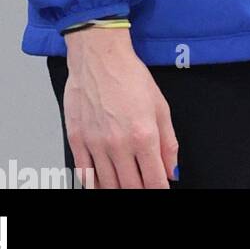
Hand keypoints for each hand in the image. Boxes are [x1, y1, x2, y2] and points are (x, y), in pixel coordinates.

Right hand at [62, 27, 177, 187]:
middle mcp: (118, 144)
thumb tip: (172, 170)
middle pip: (130, 187)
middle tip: (145, 185)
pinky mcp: (77, 141)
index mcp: (143, 135)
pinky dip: (95, 184)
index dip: (160, 189)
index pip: (154, 180)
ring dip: (119, 189)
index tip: (161, 188)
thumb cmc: (130, 76)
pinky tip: (103, 183)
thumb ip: (168, 142)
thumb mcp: (161, 106)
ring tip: (127, 183)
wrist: (100, 58)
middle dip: (141, 190)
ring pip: (108, 185)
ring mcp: (95, 145)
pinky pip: (85, 175)